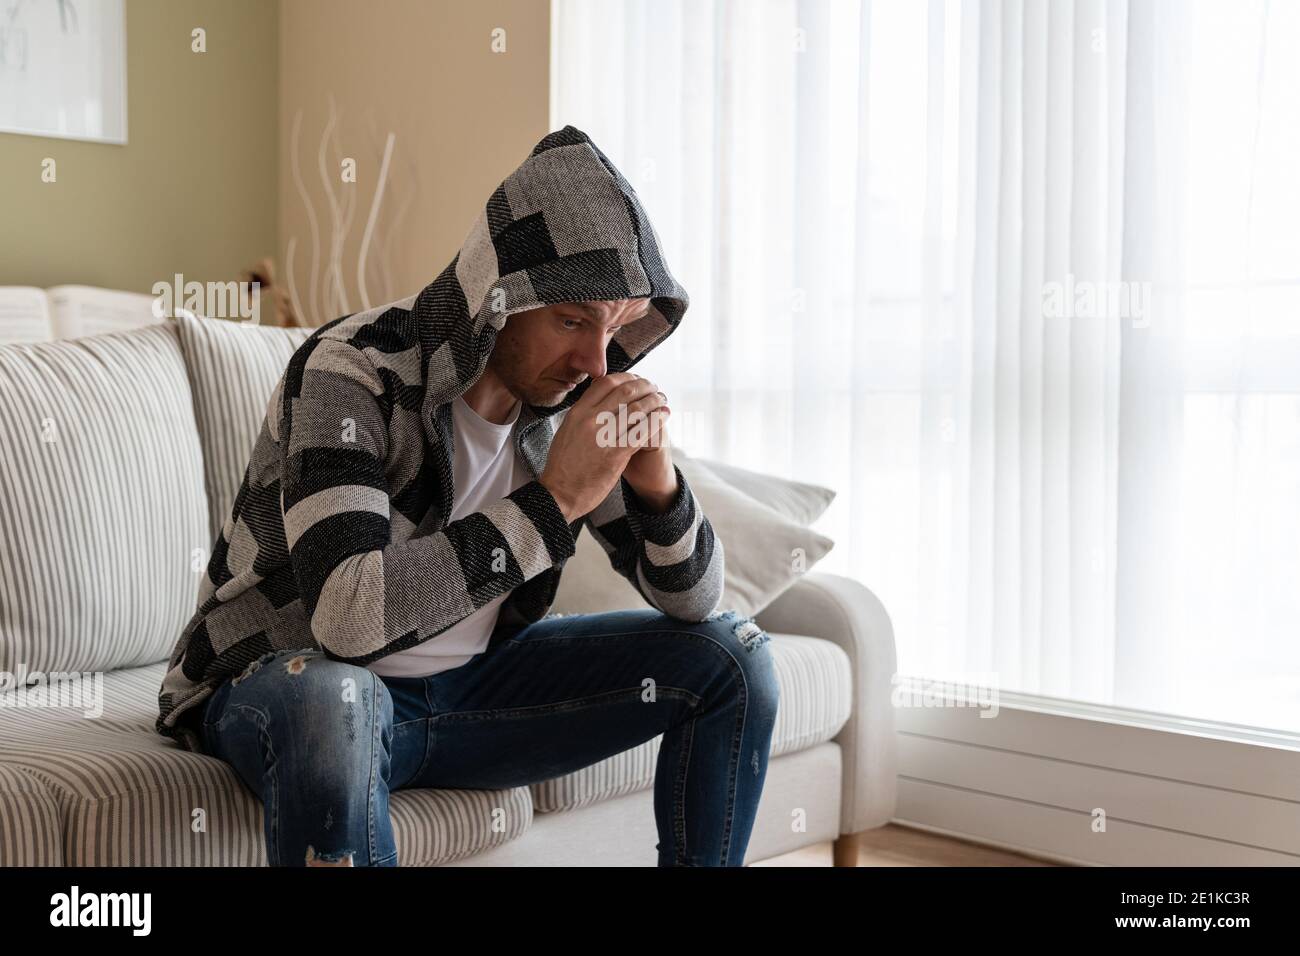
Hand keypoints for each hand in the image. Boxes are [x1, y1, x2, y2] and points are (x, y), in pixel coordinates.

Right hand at [539, 372, 667, 521]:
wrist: (559, 493)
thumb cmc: (564, 465)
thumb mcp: (567, 431)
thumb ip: (583, 415)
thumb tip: (598, 400)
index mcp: (578, 413)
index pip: (606, 383)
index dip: (626, 377)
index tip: (637, 379)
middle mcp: (590, 420)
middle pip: (624, 392)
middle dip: (644, 386)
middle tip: (655, 388)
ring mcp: (603, 437)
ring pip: (636, 409)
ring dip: (654, 401)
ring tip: (662, 400)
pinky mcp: (616, 454)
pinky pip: (641, 431)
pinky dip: (656, 420)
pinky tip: (664, 416)